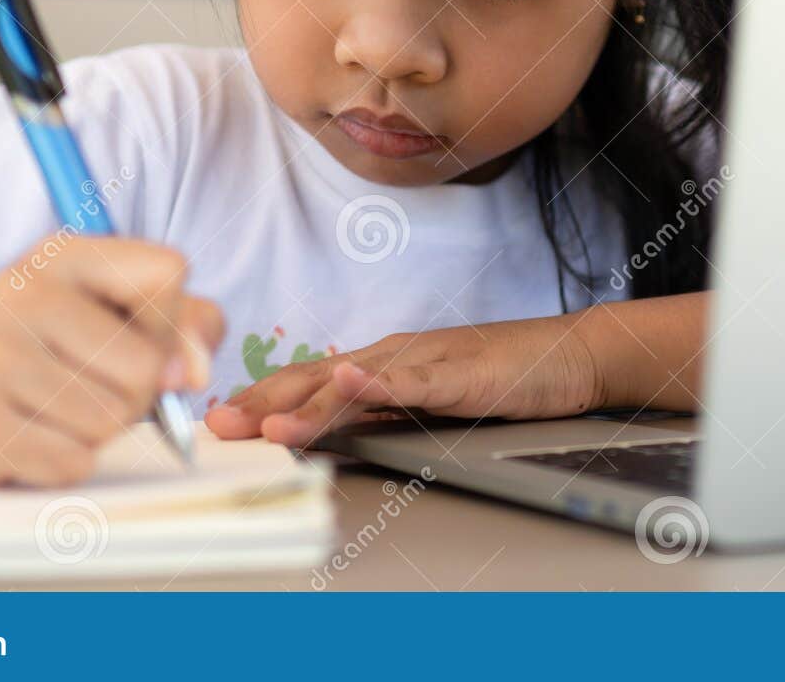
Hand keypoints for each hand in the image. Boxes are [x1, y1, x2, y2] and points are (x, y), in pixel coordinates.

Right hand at [0, 235, 224, 485]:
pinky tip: (32, 433)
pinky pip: (73, 462)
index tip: (137, 332)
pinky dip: (66, 459)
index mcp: (64, 253)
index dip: (172, 320)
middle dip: (138, 392)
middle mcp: (20, 292)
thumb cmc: (61, 349)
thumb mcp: (128, 312)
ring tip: (57, 406)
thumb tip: (192, 373)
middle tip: (92, 381)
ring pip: (111, 420)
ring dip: (101, 429)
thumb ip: (190, 326)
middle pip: (146, 366)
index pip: (168, 272)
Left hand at [204, 312, 608, 447]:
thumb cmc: (503, 374)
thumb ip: (383, 408)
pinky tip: (351, 382)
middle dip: (262, 401)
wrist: (569, 355)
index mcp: (383, 362)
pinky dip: (380, 382)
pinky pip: (415, 379)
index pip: (309, 379)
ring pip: (356, 382)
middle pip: (316, 378)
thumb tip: (334, 428)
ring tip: (264, 420)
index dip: (261, 397)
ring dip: (306, 401)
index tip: (217, 420)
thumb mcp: (429, 397)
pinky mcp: (462, 373)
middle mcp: (394, 355)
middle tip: (215, 426)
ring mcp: (426, 361)